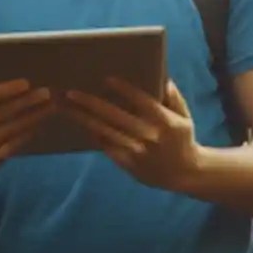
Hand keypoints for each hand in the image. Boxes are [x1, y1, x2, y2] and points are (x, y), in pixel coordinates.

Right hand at [0, 58, 55, 171]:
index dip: (6, 90)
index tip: (26, 82)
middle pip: (3, 112)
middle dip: (27, 102)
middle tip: (47, 92)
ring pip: (11, 129)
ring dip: (33, 117)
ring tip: (51, 106)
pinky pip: (14, 145)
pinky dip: (28, 134)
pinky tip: (42, 124)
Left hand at [62, 78, 198, 190]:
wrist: (185, 174)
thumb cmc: (183, 140)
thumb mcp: (185, 117)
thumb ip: (174, 98)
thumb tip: (163, 78)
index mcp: (165, 121)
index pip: (141, 101)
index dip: (124, 90)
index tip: (106, 79)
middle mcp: (149, 135)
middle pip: (115, 116)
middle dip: (91, 103)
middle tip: (71, 93)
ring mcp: (137, 151)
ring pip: (106, 132)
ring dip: (85, 119)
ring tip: (67, 109)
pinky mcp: (129, 164)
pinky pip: (108, 148)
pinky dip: (95, 136)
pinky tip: (82, 125)